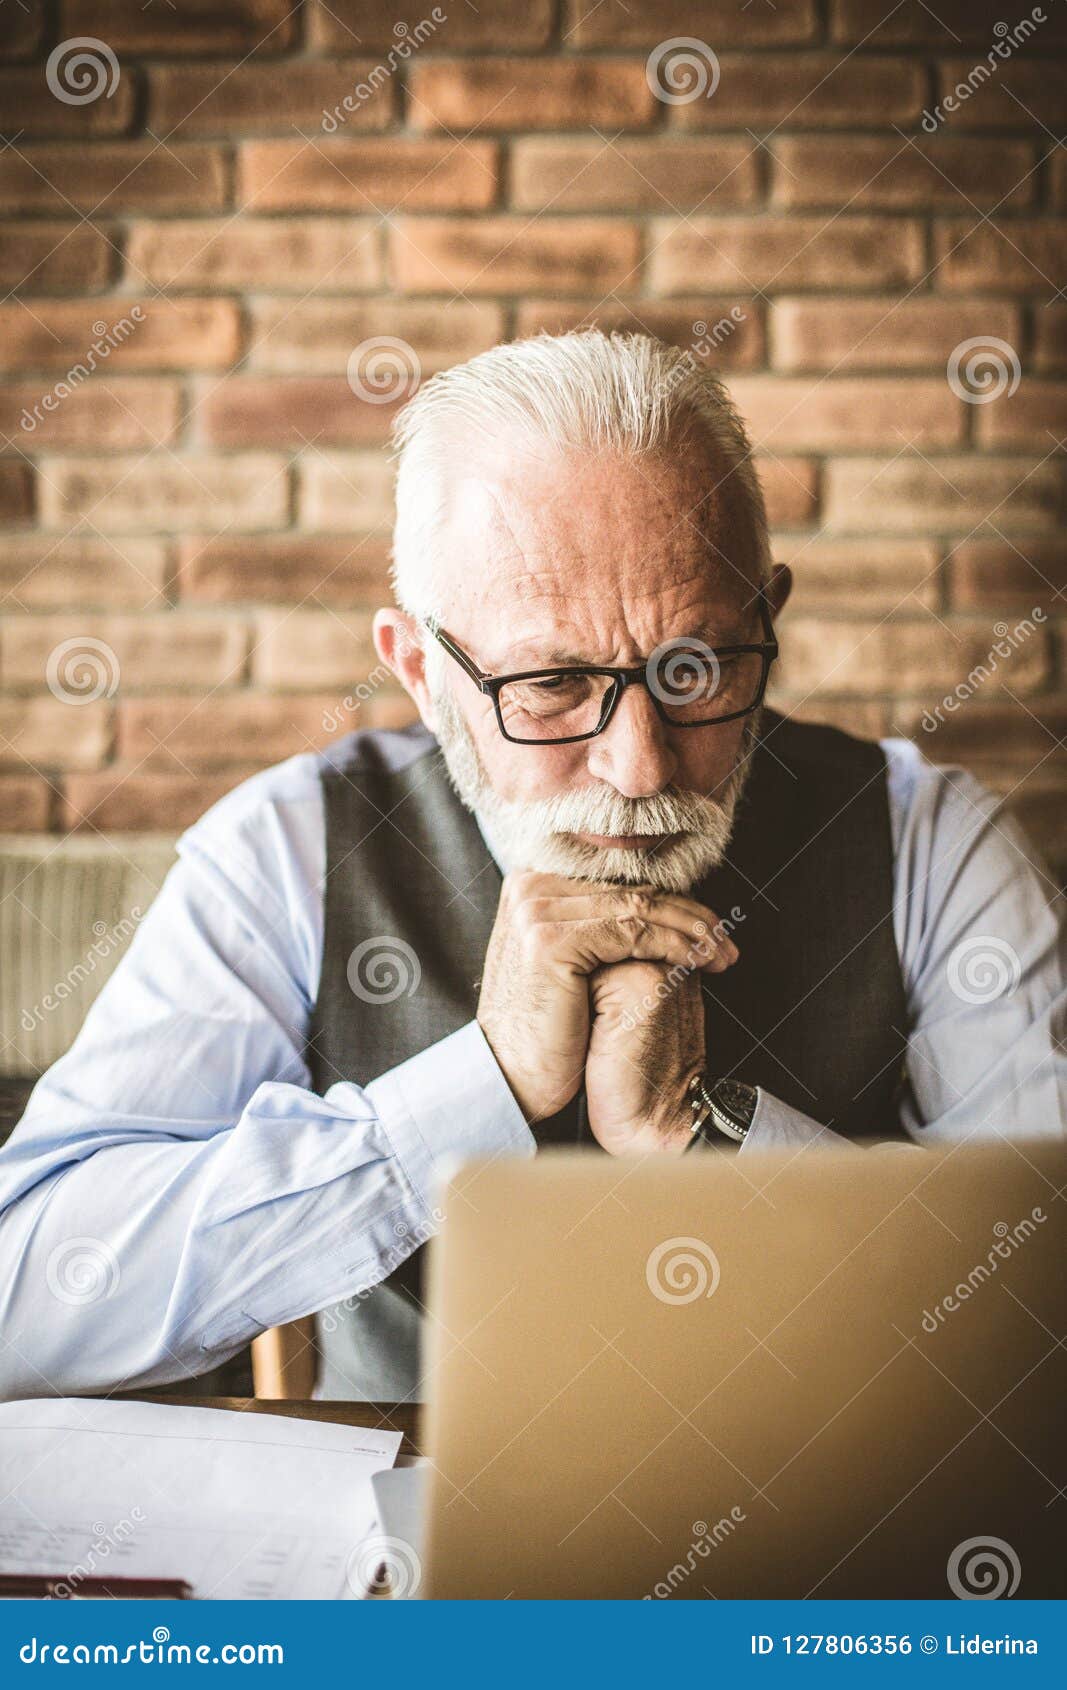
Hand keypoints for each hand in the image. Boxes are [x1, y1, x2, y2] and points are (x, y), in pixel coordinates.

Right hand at [477, 871, 735, 1121]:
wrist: (511, 1075)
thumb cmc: (546, 1028)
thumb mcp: (569, 962)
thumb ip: (596, 925)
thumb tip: (660, 904)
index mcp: (532, 883)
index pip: (617, 883)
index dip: (669, 903)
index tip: (710, 928)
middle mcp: (529, 886)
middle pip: (628, 891)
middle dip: (686, 917)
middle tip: (726, 942)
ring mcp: (536, 910)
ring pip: (636, 909)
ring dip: (690, 931)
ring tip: (722, 954)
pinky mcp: (550, 939)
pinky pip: (632, 934)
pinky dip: (675, 946)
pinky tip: (700, 961)